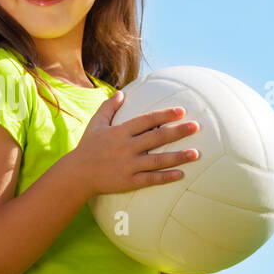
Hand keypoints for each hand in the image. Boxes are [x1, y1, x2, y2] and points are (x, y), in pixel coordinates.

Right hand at [71, 91, 200, 199]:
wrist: (77, 174)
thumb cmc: (87, 147)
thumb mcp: (96, 124)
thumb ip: (109, 108)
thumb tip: (121, 93)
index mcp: (120, 132)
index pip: (146, 120)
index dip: (164, 115)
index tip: (181, 111)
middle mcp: (126, 147)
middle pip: (156, 138)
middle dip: (177, 132)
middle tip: (196, 126)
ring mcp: (128, 165)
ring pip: (158, 160)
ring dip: (178, 156)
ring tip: (196, 153)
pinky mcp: (129, 181)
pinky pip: (150, 179)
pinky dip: (165, 177)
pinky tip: (181, 174)